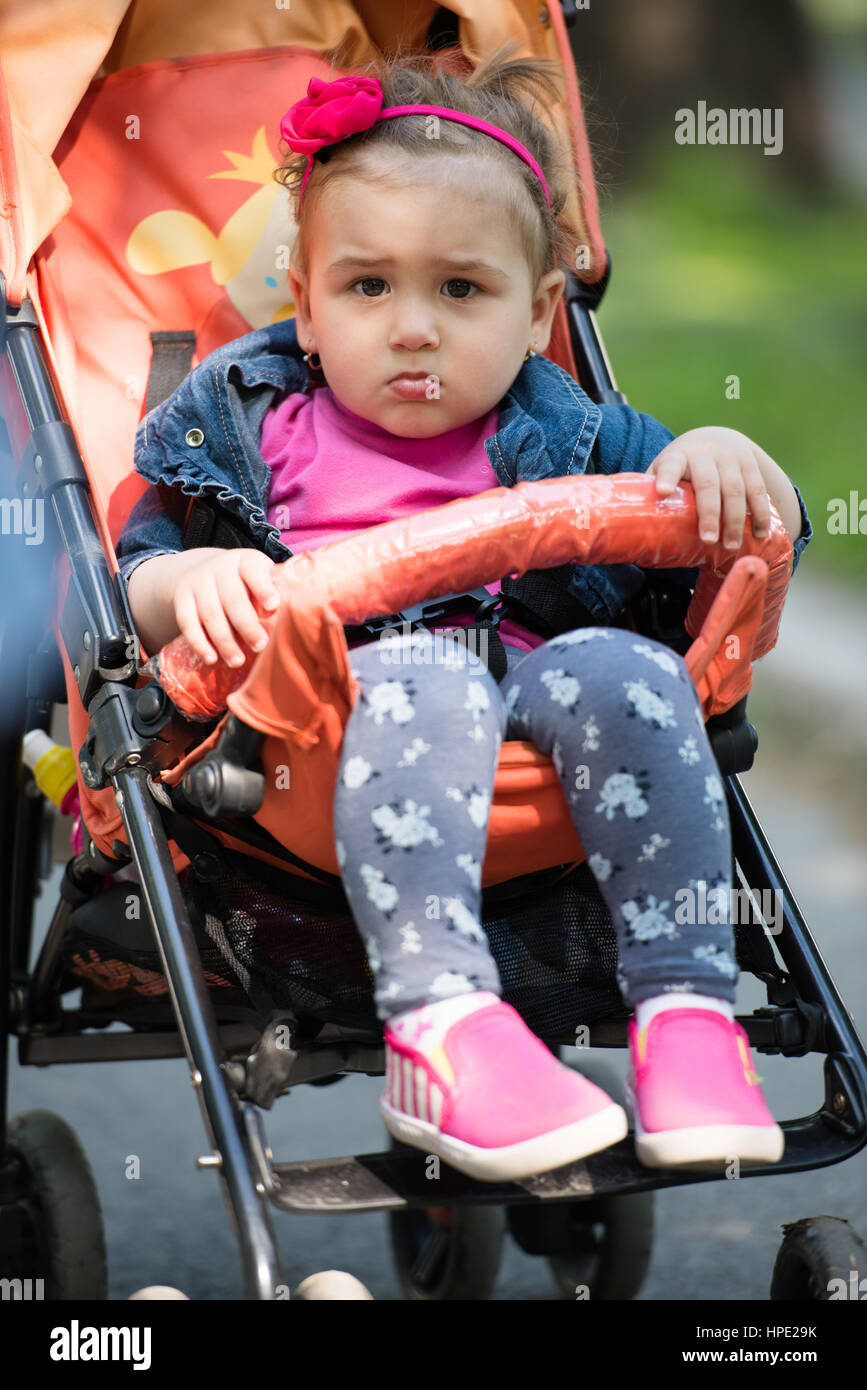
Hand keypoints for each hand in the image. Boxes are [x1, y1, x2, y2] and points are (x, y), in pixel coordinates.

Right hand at [173, 550, 280, 666]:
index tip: (273, 606)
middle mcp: (220, 568)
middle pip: (232, 598)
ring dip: (224, 640)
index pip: (253, 571)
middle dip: (247, 625)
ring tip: (237, 661)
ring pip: (210, 613)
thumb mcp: (260, 576)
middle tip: (260, 646)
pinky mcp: (181, 598)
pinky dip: (199, 642)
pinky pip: (186, 622)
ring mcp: (198, 582)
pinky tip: (211, 658)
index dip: (263, 588)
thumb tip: (299, 618)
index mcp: (246, 561)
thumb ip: (276, 590)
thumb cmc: (245, 582)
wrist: (201, 570)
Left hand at [647, 427, 772, 549]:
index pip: (671, 466)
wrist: (716, 437)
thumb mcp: (664, 469)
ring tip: (730, 547)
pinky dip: (760, 514)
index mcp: (678, 457)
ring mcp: (730, 458)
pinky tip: (759, 534)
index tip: (662, 492)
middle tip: (708, 540)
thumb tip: (632, 531)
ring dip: (736, 520)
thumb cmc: (681, 465)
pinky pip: (758, 490)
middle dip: (709, 514)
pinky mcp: (750, 464)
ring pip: (736, 490)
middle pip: (709, 485)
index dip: (667, 478)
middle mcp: (705, 455)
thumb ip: (651, 492)